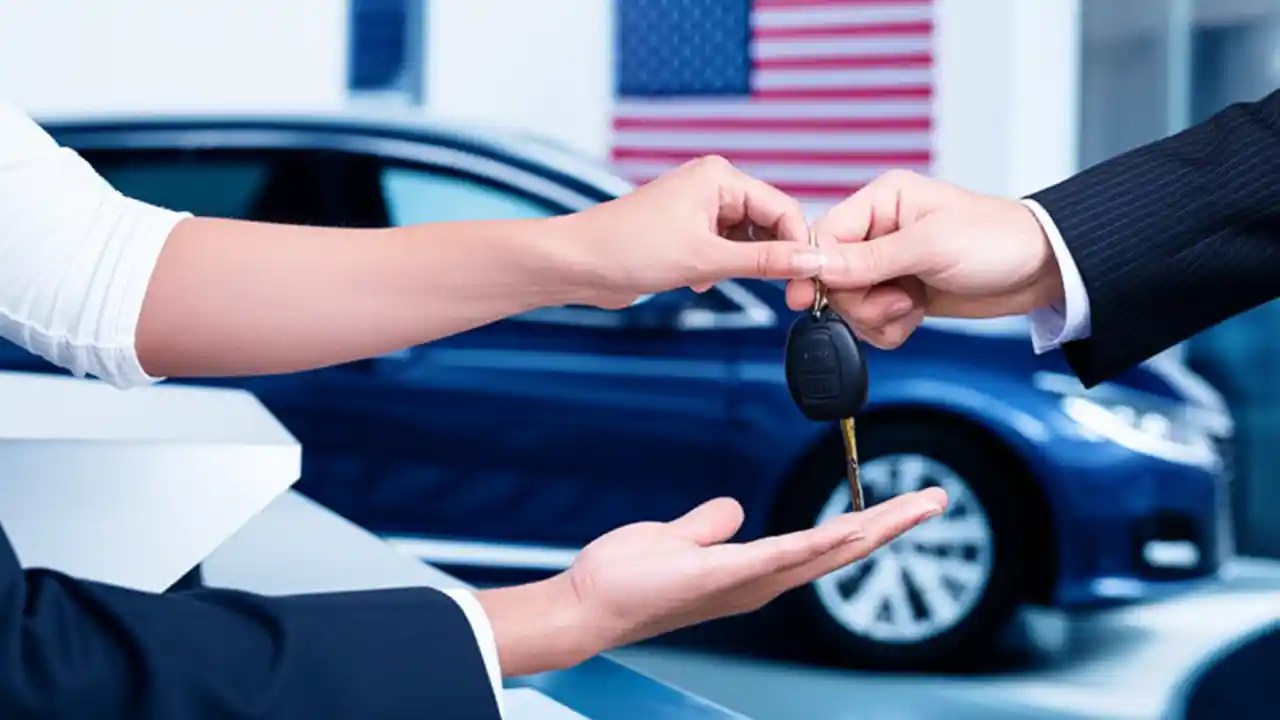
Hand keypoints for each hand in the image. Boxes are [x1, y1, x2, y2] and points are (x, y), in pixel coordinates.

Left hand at [478, 488, 945, 675]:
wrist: (587, 606)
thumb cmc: (627, 577)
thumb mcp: (679, 540)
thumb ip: (710, 525)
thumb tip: (734, 510)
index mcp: (756, 570)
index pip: (826, 544)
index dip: (871, 524)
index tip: (908, 503)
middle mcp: (761, 582)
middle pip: (840, 550)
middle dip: (892, 525)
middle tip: (938, 500)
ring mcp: (746, 583)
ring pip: (823, 553)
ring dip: (872, 529)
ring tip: (915, 508)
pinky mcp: (721, 577)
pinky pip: (776, 557)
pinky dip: (814, 544)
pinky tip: (846, 529)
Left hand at [561, 155, 823, 308]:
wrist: (577, 264)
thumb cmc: (629, 249)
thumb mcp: (707, 260)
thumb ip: (764, 261)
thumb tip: (811, 262)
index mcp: (720, 176)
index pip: (783, 207)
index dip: (799, 245)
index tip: (808, 280)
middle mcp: (711, 185)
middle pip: (767, 222)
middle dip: (771, 256)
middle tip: (781, 291)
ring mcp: (696, 207)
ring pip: (745, 238)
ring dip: (742, 264)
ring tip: (719, 281)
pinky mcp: (684, 230)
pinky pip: (722, 248)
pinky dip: (719, 267)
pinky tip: (699, 282)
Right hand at [785, 170, 1062, 348]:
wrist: (1042, 272)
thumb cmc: (998, 241)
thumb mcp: (929, 247)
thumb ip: (868, 260)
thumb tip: (816, 268)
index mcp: (881, 201)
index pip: (823, 236)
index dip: (815, 270)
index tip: (809, 299)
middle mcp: (879, 232)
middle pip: (831, 277)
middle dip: (859, 299)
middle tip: (897, 300)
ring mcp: (888, 265)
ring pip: (849, 304)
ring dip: (877, 317)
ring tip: (911, 306)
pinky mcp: (900, 293)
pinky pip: (871, 321)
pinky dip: (889, 328)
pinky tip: (915, 315)